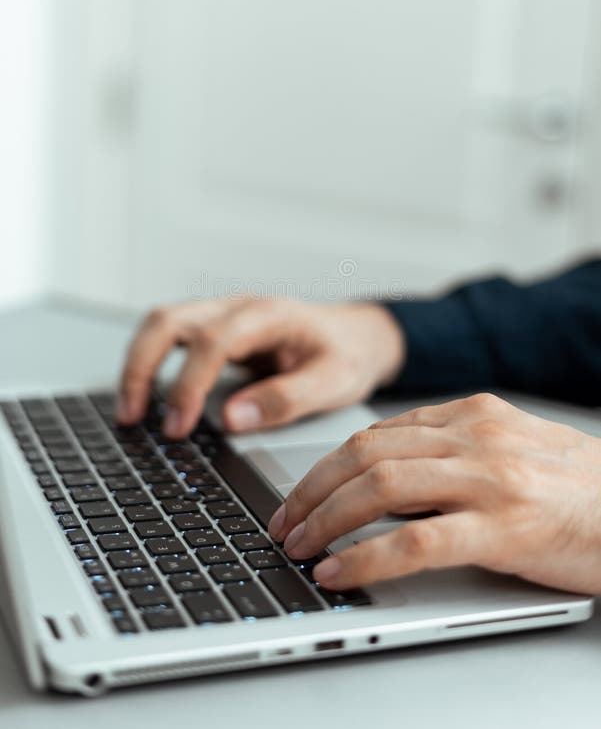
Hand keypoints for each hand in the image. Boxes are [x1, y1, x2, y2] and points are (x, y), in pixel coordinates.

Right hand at [116, 297, 403, 437]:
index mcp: (268, 316)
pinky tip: (145, 396)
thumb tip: (233, 419)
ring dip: (138, 363)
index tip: (177, 426)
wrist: (358, 335)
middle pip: (169, 320)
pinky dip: (149, 362)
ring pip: (161, 323)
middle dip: (142, 367)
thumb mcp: (334, 381)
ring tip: (129, 412)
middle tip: (132, 417)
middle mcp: (238, 308)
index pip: (212, 341)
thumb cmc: (347, 354)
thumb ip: (286, 399)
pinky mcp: (216, 329)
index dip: (188, 384)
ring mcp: (223, 314)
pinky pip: (170, 336)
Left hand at [269, 393, 600, 595]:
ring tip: (298, 547)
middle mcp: (474, 436)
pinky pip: (416, 540)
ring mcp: (489, 478)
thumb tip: (382, 480)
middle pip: (364, 453)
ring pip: (380, 487)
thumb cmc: (578, 487)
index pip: (376, 431)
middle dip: (311, 490)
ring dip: (325, 519)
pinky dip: (366, 558)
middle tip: (284, 523)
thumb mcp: (511, 448)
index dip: (326, 465)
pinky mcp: (504, 527)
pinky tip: (339, 573)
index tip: (300, 494)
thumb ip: (452, 452)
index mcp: (471, 414)